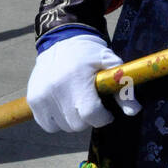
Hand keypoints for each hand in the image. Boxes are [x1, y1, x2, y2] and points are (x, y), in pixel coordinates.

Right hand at [27, 34, 141, 133]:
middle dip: (89, 118)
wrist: (61, 40)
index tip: (107, 112)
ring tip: (77, 101)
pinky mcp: (33, 100)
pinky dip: (58, 120)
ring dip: (73, 119)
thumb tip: (135, 111)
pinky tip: (64, 105)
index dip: (103, 117)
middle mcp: (56, 89)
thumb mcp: (110, 63)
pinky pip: (48, 125)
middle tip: (92, 104)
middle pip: (77, 124)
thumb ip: (123, 88)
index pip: (91, 114)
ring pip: (63, 127)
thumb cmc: (89, 53)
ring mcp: (42, 96)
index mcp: (77, 79)